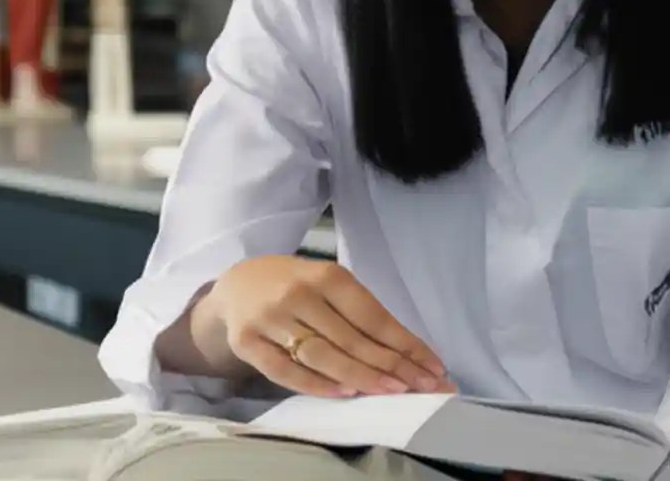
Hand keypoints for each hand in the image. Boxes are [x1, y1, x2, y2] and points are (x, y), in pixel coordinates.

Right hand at [204, 255, 455, 397]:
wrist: (236, 284)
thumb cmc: (296, 286)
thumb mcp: (328, 284)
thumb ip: (359, 312)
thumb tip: (407, 350)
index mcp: (326, 275)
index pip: (373, 316)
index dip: (405, 344)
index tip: (433, 366)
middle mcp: (298, 294)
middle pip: (352, 338)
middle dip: (392, 366)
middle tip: (423, 387)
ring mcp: (269, 318)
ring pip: (322, 355)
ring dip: (361, 376)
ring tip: (393, 392)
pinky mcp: (247, 342)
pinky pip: (284, 371)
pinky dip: (316, 384)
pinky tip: (345, 393)